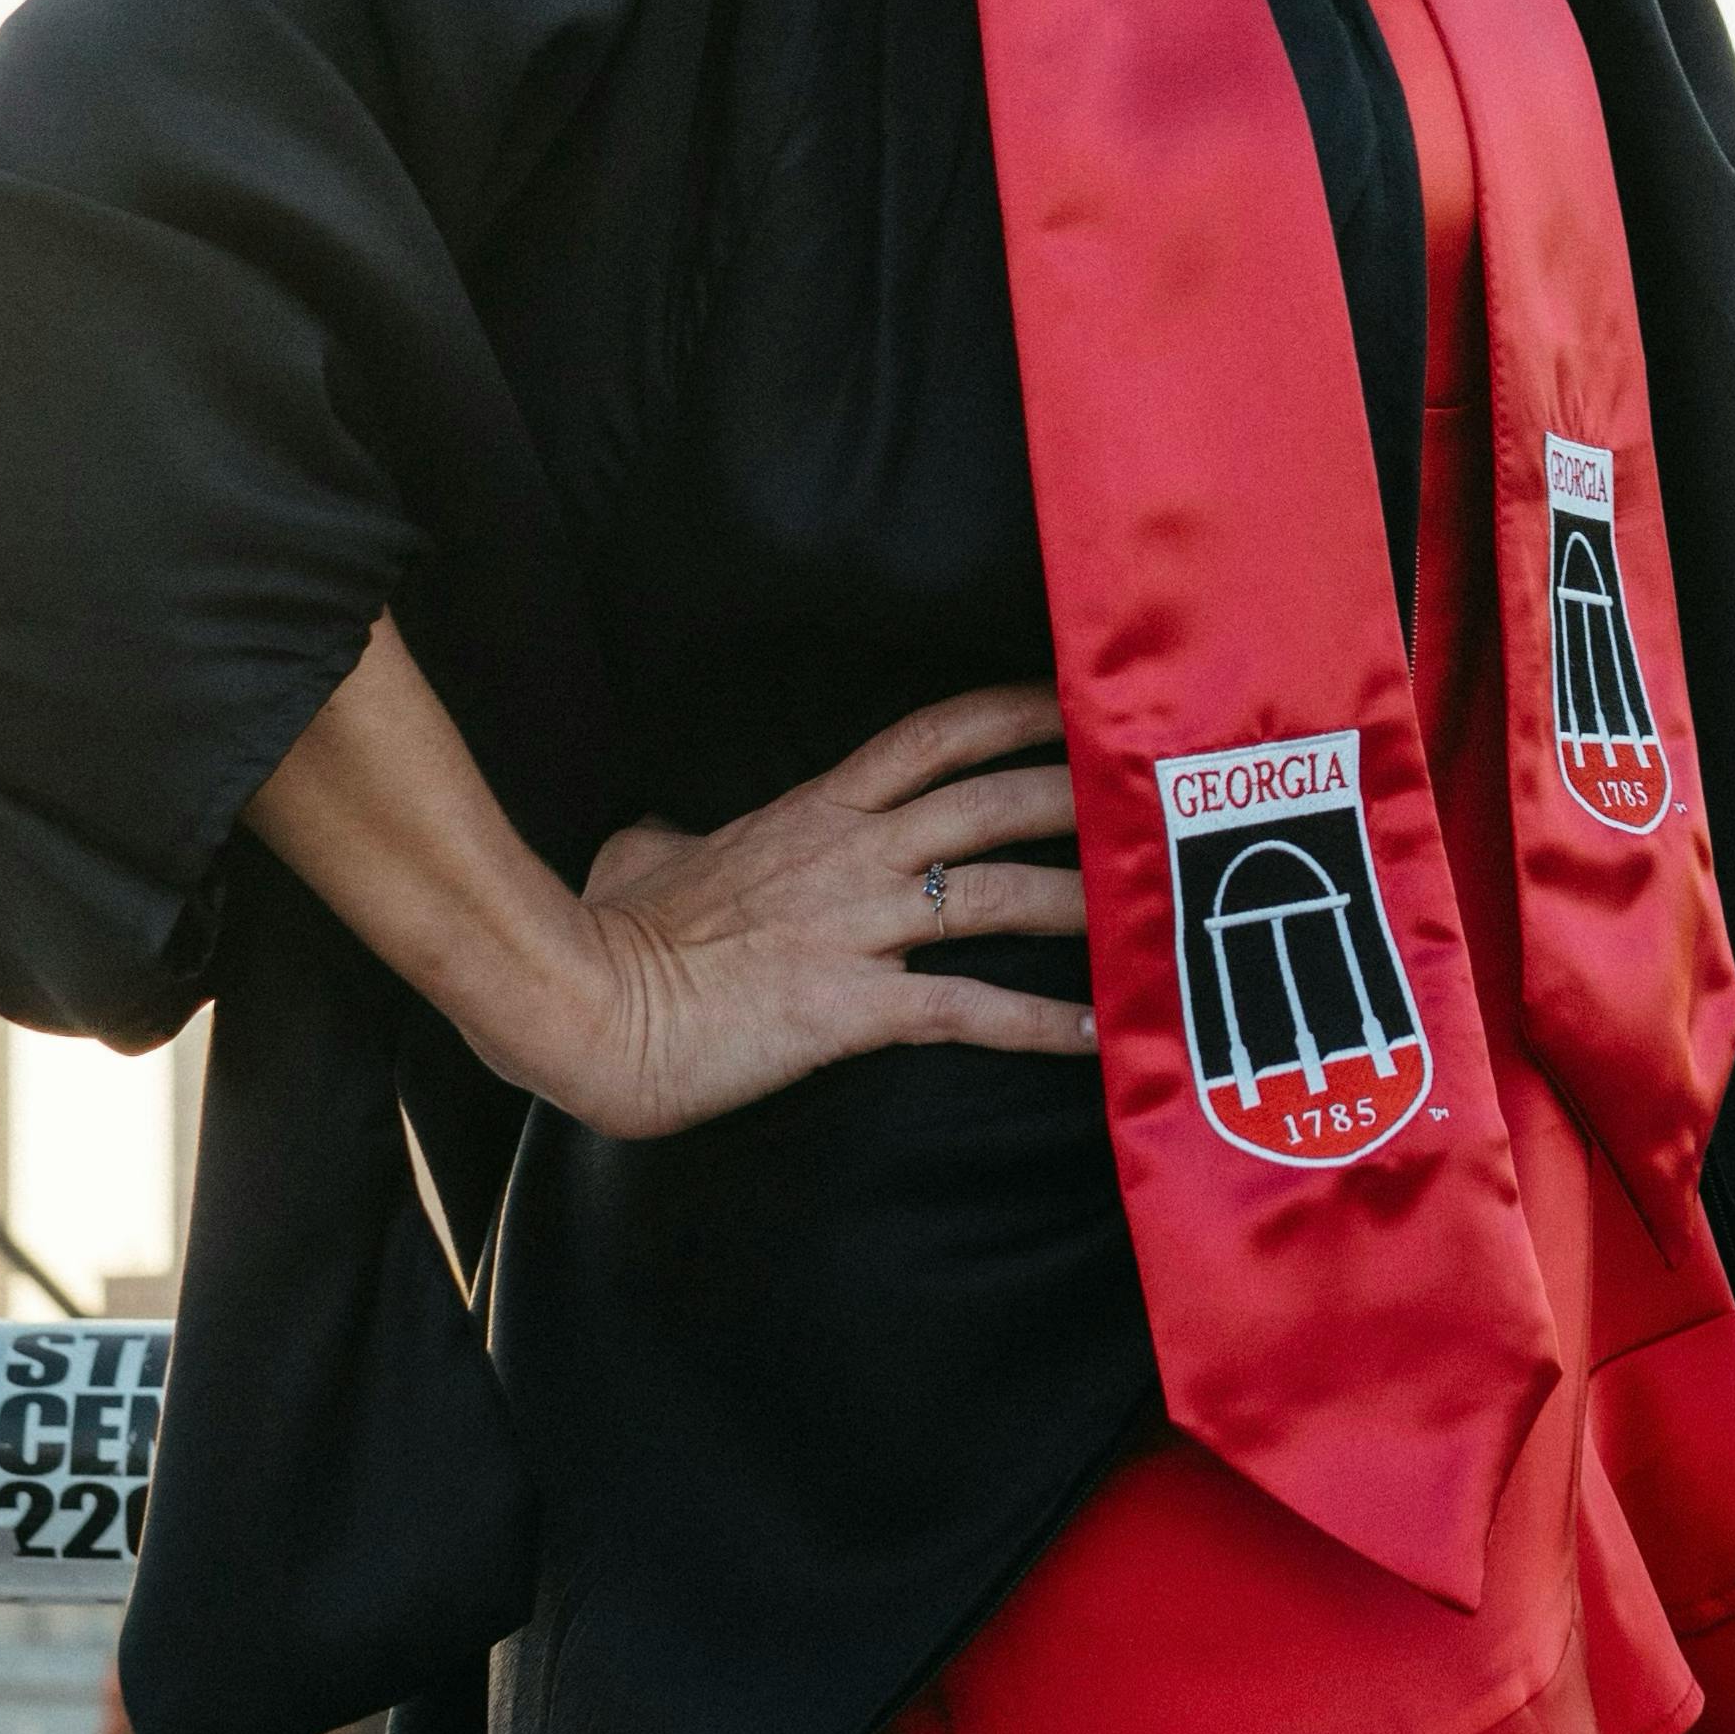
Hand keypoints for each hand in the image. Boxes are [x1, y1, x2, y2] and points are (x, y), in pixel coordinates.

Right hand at [545, 685, 1094, 1139]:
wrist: (584, 1005)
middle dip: (1077, 794)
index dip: (1011, 711)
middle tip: (1149, 794)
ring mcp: (854, 927)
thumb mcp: (643, 856)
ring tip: (1150, 911)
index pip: (931, 737)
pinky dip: (1041, 1024)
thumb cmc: (609, 933)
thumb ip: (674, 837)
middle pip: (990, 801)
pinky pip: (968, 1008)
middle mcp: (849, 855)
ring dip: (1081, 901)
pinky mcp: (852, 1006)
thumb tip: (661, 833)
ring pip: (996, 893)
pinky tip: (1097, 1036)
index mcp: (813, 812)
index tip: (1074, 697)